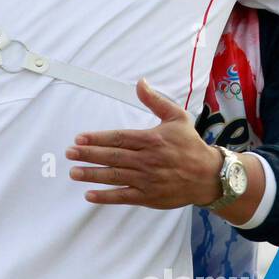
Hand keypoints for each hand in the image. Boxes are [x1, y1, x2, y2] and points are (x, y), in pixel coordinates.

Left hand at [65, 78, 221, 208]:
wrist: (209, 176)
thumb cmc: (190, 144)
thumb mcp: (176, 117)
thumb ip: (155, 101)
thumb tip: (140, 82)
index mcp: (151, 140)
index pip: (119, 138)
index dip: (97, 138)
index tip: (79, 138)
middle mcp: (147, 160)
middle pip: (113, 156)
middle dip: (89, 154)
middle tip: (69, 153)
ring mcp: (147, 180)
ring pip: (115, 176)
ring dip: (93, 174)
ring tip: (74, 172)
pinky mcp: (149, 196)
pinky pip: (124, 196)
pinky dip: (106, 196)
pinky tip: (89, 194)